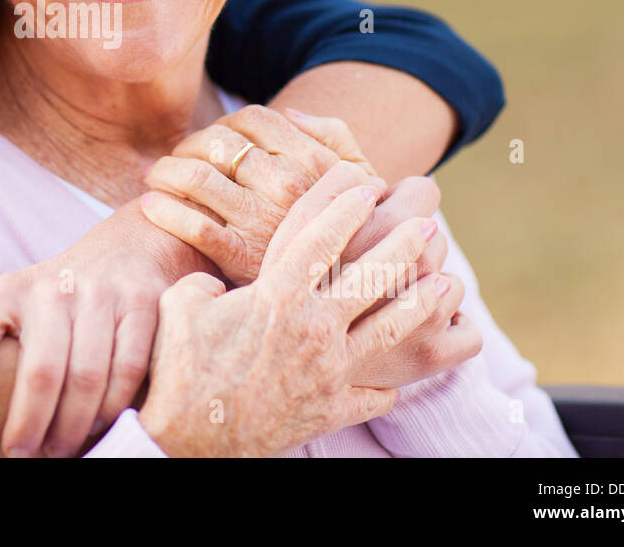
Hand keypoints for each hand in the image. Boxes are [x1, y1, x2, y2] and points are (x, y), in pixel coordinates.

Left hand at [0, 199, 180, 456]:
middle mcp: (53, 288)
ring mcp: (100, 296)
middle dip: (29, 421)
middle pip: (41, 367)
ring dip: (73, 425)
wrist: (126, 249)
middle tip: (19, 454)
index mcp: (8, 289)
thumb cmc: (49, 288)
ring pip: (88, 375)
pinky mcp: (141, 307)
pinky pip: (128, 370)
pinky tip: (99, 429)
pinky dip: (115, 409)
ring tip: (58, 451)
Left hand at [140, 105, 379, 284]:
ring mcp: (262, 221)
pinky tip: (150, 205)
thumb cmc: (352, 229)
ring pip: (196, 177)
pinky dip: (163, 209)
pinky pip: (191, 224)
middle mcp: (286, 186)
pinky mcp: (240, 256)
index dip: (223, 123)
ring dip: (166, 171)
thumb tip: (291, 111)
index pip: (252, 119)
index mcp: (313, 161)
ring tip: (157, 176)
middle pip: (217, 144)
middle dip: (188, 146)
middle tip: (174, 158)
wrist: (348, 291)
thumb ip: (333, 135)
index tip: (210, 139)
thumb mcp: (360, 176)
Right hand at [146, 156, 480, 390]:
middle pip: (372, 277)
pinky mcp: (332, 410)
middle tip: (427, 222)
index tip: (364, 182)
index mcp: (275, 298)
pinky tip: (395, 373)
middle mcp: (312, 330)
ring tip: (446, 284)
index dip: (344, 205)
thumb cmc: (176, 369)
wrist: (186, 440)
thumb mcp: (179, 306)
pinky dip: (388, 383)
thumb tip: (215, 282)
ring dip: (421, 303)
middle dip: (403, 244)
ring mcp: (328, 372)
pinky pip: (376, 395)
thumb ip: (205, 282)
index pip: (320, 238)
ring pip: (390, 330)